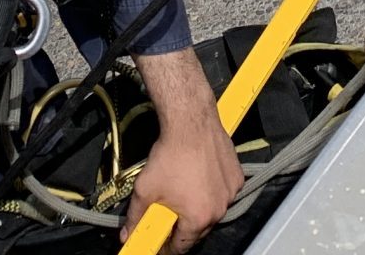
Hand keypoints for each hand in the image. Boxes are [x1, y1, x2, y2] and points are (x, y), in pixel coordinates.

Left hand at [128, 49, 243, 251]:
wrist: (190, 121)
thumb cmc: (170, 154)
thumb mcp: (144, 189)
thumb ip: (135, 218)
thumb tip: (128, 234)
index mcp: (198, 219)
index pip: (181, 247)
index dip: (166, 246)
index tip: (159, 241)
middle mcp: (219, 209)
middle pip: (198, 230)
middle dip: (182, 224)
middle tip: (169, 212)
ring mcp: (230, 192)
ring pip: (212, 210)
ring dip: (199, 207)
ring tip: (183, 190)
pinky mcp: (237, 176)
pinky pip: (223, 192)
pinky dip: (213, 190)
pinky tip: (199, 176)